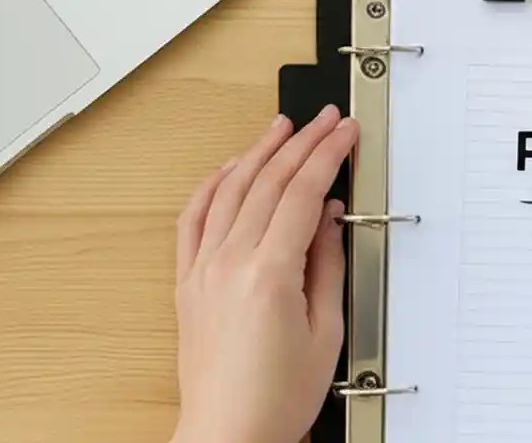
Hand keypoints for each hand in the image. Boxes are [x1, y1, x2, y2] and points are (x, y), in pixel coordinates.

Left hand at [171, 107, 356, 442]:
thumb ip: (326, 264)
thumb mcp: (326, 330)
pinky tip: (229, 169)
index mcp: (268, 273)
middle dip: (300, 142)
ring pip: (229, 190)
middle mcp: (229, 263)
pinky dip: (211, 186)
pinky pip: (193, 217)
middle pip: (267, 181)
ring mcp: (202, 269)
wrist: (228, 432)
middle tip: (323, 120)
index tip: (344, 132)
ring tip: (279, 128)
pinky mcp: (187, 281)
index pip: (302, 192)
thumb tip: (327, 217)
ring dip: (257, 152)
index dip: (327, 155)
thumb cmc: (276, 396)